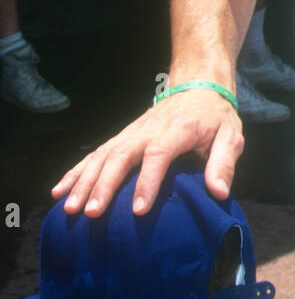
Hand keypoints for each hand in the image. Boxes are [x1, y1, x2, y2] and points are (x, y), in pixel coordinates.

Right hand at [51, 87, 243, 216]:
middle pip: (121, 156)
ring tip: (70, 209)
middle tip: (91, 214)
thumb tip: (218, 192)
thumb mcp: (230, 135)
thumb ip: (224, 162)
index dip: (147, 182)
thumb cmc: (215, 116)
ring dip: (84, 182)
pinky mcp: (122, 137)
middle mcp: (148, 130)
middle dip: (104, 186)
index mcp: (177, 130)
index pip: (158, 155)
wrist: (198, 84)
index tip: (137, 210)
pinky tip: (59, 192)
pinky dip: (75, 172)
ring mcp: (131, 133)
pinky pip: (95, 154)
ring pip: (102, 156)